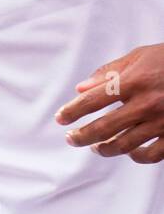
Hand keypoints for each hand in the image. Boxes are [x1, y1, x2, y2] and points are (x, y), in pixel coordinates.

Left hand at [56, 44, 163, 163]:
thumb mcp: (140, 56)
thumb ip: (109, 72)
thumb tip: (81, 88)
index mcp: (134, 81)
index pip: (93, 100)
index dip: (73, 111)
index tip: (61, 118)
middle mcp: (146, 104)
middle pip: (104, 127)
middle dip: (82, 136)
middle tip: (71, 139)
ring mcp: (162, 122)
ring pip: (125, 145)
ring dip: (104, 149)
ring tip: (95, 147)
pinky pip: (152, 154)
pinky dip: (136, 157)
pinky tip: (128, 152)